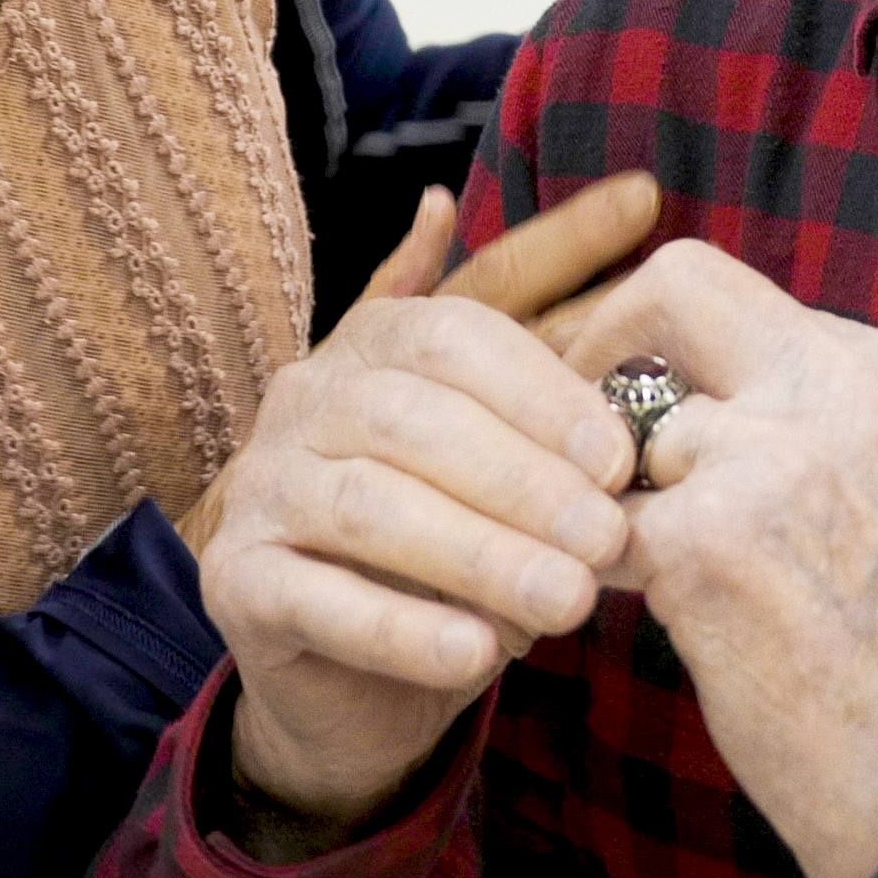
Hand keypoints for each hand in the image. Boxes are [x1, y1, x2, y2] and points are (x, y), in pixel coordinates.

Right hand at [197, 177, 655, 850]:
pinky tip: (480, 656)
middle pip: (413, 416)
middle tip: (609, 538)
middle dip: (523, 478)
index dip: (543, 390)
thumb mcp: (516, 441)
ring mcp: (262, 487)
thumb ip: (565, 341)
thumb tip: (639, 194)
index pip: (455, 332)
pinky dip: (404, 628)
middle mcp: (306, 397)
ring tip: (567, 601)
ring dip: (478, 554)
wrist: (359, 683)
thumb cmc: (456, 546)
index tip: (622, 456)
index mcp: (376, 343)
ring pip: (368, 505)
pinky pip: (319, 599)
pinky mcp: (238, 583)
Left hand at [566, 240, 877, 877]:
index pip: (754, 300)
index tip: (656, 387)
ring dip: (628, 498)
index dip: (687, 345)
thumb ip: (839, 422)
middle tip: (584, 403)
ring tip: (668, 569)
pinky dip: (609, 571)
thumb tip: (735, 388)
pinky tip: (650, 615)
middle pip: (681, 285)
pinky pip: (605, 527)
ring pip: (629, 431)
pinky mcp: (701, 543)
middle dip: (611, 336)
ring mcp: (769, 458)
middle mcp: (844, 391)